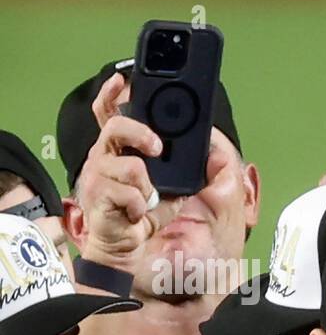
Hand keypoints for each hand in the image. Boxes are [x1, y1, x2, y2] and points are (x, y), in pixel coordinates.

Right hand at [77, 72, 184, 271]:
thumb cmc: (149, 221)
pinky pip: (126, 192)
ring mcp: (99, 176)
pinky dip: (140, 206)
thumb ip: (199, 171)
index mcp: (124, 152)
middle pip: (115, 126)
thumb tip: (218, 151)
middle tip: (157, 148)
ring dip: (145, 185)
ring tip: (147, 200)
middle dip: (140, 133)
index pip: (112, 114)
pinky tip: (138, 215)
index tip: (124, 81)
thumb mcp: (183, 193)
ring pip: (127, 164)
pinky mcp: (98, 196)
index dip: (113, 95)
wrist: (132, 254)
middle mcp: (107, 158)